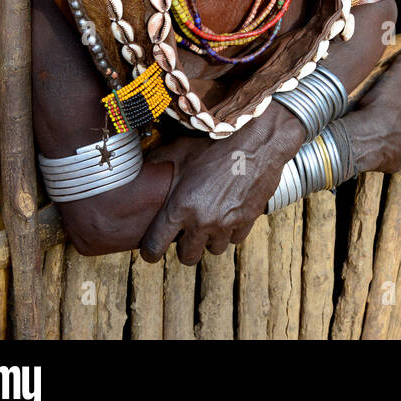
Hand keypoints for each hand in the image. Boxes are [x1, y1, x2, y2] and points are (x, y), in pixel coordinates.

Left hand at [139, 106, 302, 264]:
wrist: (257, 144)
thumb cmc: (218, 146)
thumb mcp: (182, 151)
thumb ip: (159, 160)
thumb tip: (143, 164)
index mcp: (180, 207)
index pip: (155, 246)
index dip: (150, 252)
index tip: (151, 251)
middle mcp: (201, 220)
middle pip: (187, 256)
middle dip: (185, 248)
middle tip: (186, 236)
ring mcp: (226, 223)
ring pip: (214, 249)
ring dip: (210, 240)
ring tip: (210, 224)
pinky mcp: (247, 221)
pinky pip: (235, 239)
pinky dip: (231, 232)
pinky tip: (229, 217)